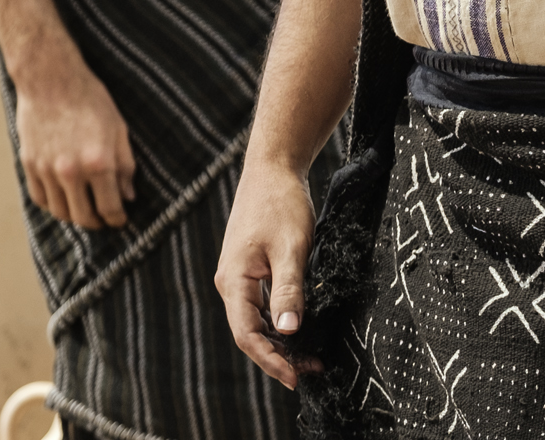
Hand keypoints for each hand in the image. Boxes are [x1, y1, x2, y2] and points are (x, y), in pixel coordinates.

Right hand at [11, 48, 137, 229]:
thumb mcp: (119, 129)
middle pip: (83, 216)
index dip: (118, 219)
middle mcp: (70, 171)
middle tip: (105, 221)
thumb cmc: (90, 100)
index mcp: (98, 162)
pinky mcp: (29, 165)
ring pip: (60, 211)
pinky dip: (53, 205)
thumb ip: (125, 165)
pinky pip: (40, 198)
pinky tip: (64, 200)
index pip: (109, 207)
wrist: (51, 79)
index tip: (121, 221)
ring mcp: (46, 170)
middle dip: (98, 223)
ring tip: (86, 212)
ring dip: (75, 217)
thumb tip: (128, 195)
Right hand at [216, 159, 320, 389]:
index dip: (271, 360)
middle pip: (251, 332)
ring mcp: (240, 277)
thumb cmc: (280, 202)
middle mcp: (231, 283)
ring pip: (257, 320)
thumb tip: (289, 331)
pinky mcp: (251, 269)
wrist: (273, 168)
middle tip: (312, 368)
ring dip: (281, 339)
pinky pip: (262, 305)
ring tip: (311, 354)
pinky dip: (280, 320)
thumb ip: (289, 289)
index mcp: (234, 281)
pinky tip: (301, 326)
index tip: (296, 376)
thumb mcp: (291, 247)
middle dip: (279, 355)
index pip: (247, 335)